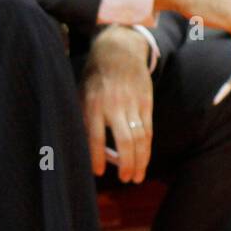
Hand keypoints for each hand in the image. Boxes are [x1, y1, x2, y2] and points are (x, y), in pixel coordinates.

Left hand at [82, 26, 153, 181]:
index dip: (97, 156)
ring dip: (140, 160)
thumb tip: (81, 147)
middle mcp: (114, 106)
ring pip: (140, 137)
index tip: (98, 172)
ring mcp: (133, 104)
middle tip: (125, 179)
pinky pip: (149, 130)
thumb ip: (82, 118)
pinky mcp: (146, 102)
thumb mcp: (81, 94)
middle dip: (126, 163)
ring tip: (136, 177)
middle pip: (124, 140)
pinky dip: (147, 148)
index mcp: (93, 105)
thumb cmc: (94, 77)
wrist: (118, 51)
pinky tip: (144, 160)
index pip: (95, 136)